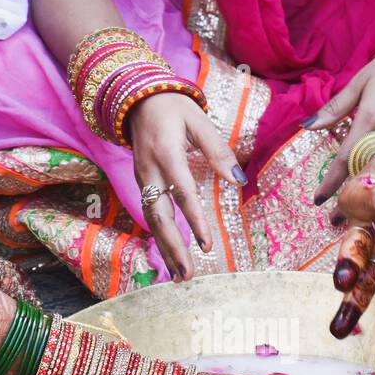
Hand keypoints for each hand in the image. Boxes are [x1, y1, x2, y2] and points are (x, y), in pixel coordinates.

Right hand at [127, 92, 247, 281]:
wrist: (136, 98)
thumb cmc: (173, 107)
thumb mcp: (199, 120)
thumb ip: (218, 151)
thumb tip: (239, 180)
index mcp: (166, 153)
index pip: (182, 193)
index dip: (194, 221)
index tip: (207, 245)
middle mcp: (149, 171)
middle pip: (160, 216)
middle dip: (174, 247)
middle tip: (189, 273)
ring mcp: (142, 179)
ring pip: (152, 220)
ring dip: (165, 250)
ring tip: (182, 276)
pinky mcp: (142, 184)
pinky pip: (150, 215)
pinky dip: (160, 238)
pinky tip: (171, 257)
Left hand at [306, 43, 374, 205]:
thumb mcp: (359, 82)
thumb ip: (334, 108)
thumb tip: (307, 127)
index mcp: (369, 119)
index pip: (344, 160)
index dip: (330, 183)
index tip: (319, 201)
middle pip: (367, 174)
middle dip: (351, 198)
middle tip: (337, 219)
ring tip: (362, 216)